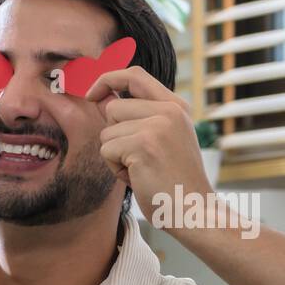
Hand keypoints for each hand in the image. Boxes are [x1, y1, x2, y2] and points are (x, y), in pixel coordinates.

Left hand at [87, 66, 212, 230]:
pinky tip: (138, 177)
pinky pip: (106, 151)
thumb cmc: (173, 180)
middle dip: (114, 135)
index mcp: (176, 106)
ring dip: (115, 156)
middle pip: (113, 108)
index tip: (92, 94)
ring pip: (107, 133)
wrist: (193, 208)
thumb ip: (136, 118)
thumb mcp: (161, 139)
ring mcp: (157, 126)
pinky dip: (115, 169)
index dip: (108, 80)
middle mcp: (168, 110)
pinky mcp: (143, 144)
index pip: (135, 76)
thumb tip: (101, 99)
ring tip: (141, 169)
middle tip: (137, 158)